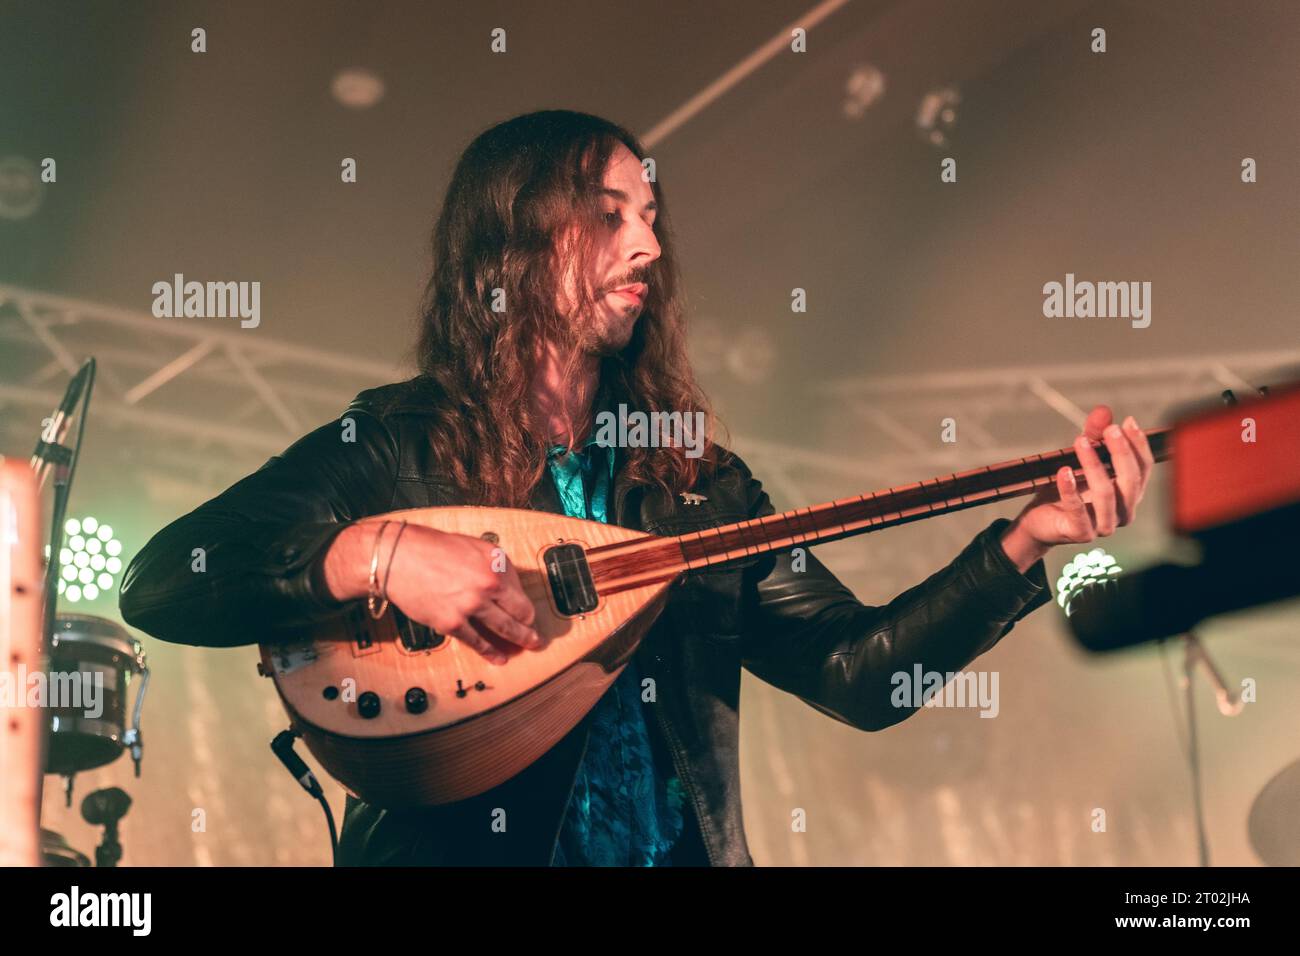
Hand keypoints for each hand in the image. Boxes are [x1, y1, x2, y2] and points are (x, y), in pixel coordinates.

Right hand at [324, 523, 541, 664]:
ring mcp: (471, 605)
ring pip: (504, 629)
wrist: (398, 557)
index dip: (526, 606)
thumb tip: (509, 588)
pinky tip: (499, 658)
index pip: (521, 591)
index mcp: (496, 563)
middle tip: (537, 637)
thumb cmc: (432, 548)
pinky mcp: (452, 622)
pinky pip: (477, 642)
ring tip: (527, 647)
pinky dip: (490, 652)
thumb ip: (494, 566)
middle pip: (519, 613)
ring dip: (519, 641)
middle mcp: (488, 584)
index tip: (529, 614)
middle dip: (530, 628)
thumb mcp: (473, 547)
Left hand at [999, 406, 1154, 571]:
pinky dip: (1071, 489)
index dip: (1138, 445)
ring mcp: (1103, 525)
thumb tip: (1103, 410)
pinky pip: (1078, 510)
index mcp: (1129, 494)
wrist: (1039, 521)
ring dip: (1094, 465)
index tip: (1128, 421)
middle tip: (1110, 429)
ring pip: (1106, 494)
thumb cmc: (1065, 490)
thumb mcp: (1079, 459)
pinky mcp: (1081, 533)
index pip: (1143, 468)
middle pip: (1130, 481)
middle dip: (1121, 452)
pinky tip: (1064, 470)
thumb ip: (1093, 436)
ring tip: (1080, 441)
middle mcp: (1123, 512)